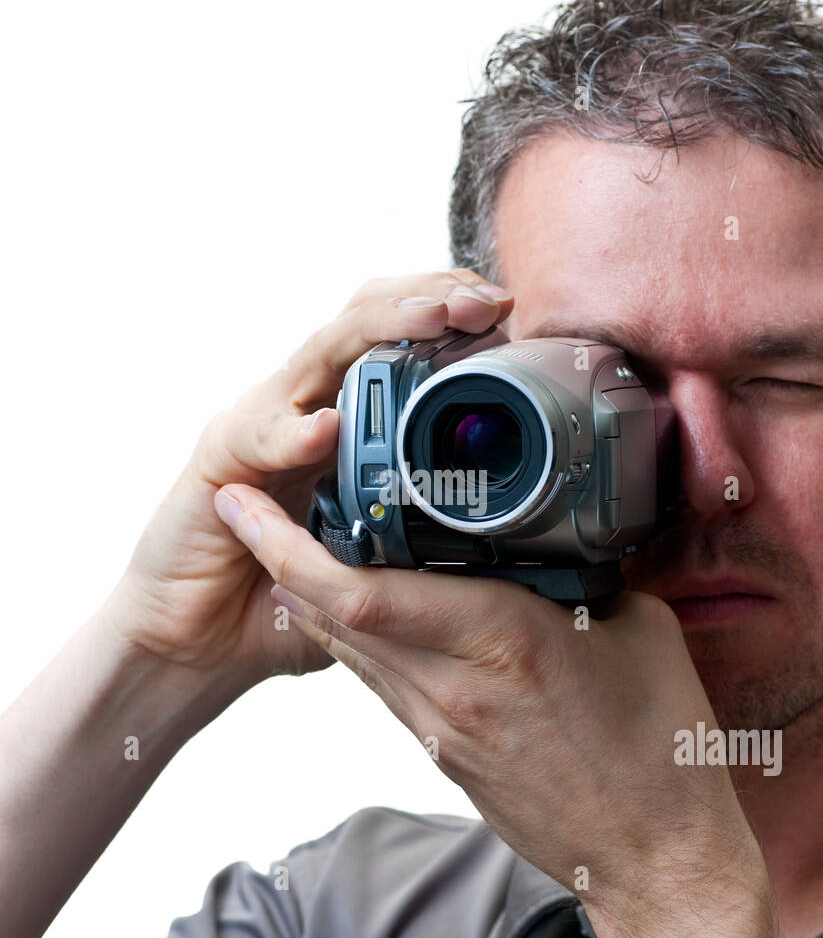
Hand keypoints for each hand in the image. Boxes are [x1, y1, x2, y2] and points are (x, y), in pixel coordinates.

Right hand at [105, 271, 512, 680]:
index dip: (449, 312)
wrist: (198, 639)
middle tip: (485, 301)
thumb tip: (508, 538)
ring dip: (379, 329)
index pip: (394, 334)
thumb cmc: (288, 594)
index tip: (506, 312)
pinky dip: (294, 431)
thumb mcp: (376, 558)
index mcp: (342, 414)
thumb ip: (422, 532)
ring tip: (433, 322)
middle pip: (362, 317)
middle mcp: (301, 403)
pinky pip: (258, 435)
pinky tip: (329, 428)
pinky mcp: (219, 459)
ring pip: (320, 351)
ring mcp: (259, 422)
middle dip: (428, 297)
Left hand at [208, 495, 764, 911]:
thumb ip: (583, 576)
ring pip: (348, 652)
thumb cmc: (658, 747)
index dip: (293, 548)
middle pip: (333, 617)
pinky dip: (355, 641)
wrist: (652, 859)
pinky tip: (350, 611)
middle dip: (277, 560)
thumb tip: (552, 540)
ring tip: (286, 547)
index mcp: (502, 640)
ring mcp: (439, 727)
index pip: (364, 593)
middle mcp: (452, 685)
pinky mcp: (441, 755)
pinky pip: (381, 684)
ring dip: (311, 599)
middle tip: (246, 507)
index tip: (253, 503)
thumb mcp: (640, 631)